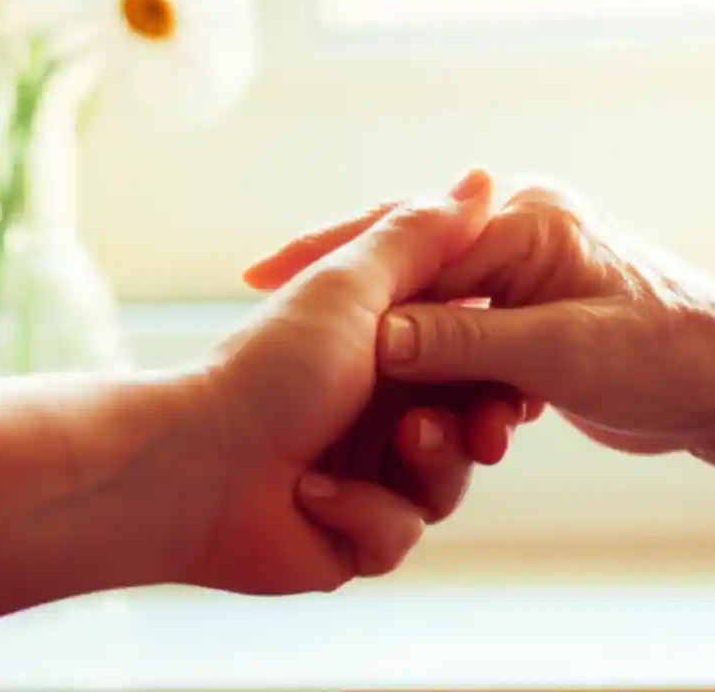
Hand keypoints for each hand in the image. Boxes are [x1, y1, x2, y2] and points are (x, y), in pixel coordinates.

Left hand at [169, 170, 522, 594]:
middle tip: (484, 425)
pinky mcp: (350, 535)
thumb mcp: (351, 287)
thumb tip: (483, 179)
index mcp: (382, 352)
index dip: (500, 370)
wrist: (194, 468)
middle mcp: (376, 413)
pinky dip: (362, 514)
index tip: (520, 373)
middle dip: (475, 426)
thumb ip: (419, 238)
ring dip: (426, 467)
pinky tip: (313, 495)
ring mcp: (365, 476)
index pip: (469, 361)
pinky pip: (398, 535)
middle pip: (469, 428)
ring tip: (395, 445)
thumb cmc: (270, 369)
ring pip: (446, 487)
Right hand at [248, 179, 714, 456]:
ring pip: (429, 308)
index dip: (335, 259)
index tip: (266, 280)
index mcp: (526, 222)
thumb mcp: (563, 351)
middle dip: (343, 291)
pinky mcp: (527, 320)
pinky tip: (392, 388)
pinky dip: (431, 370)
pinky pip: (458, 339)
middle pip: (407, 263)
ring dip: (391, 348)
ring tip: (323, 363)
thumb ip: (466, 341)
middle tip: (263, 295)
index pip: (411, 239)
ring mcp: (521, 279)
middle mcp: (517, 239)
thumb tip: (376, 340)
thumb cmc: (670, 357)